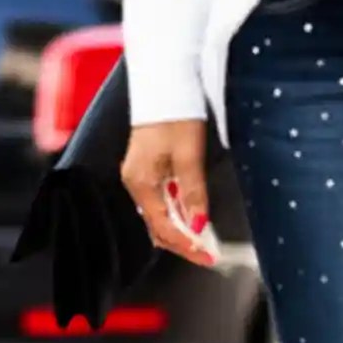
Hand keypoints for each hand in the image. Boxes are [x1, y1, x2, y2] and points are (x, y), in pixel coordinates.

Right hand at [121, 119, 215, 266]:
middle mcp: (135, 183)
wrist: (166, 86)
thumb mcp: (190, 156)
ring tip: (204, 242)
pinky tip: (193, 218)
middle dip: (182, 243)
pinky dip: (176, 215)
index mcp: (141, 182)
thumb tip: (199, 225)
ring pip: (158, 216)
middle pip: (157, 225)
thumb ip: (194, 193)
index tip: (207, 256)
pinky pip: (160, 202)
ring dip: (180, 231)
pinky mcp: (147, 169)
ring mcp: (139, 176)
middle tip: (207, 255)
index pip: (163, 227)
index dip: (186, 245)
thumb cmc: (177, 116)